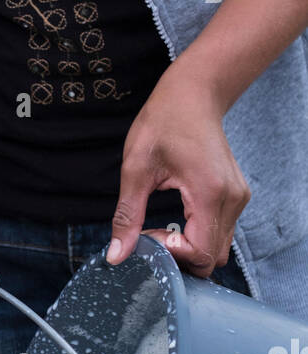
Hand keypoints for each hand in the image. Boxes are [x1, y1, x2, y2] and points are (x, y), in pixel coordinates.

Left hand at [106, 59, 250, 276]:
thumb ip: (127, 216)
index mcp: (210, 193)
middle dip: (179, 258)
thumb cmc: (164, 122)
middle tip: (152, 234)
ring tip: (162, 226)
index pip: (200, 253)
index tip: (148, 234)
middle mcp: (232, 199)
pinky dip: (197, 238)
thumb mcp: (135, 169)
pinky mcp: (235, 197)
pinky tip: (176, 219)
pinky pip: (220, 234)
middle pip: (212, 259)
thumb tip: (116, 256)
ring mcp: (238, 199)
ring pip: (218, 250)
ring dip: (188, 249)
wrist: (194, 93)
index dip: (171, 255)